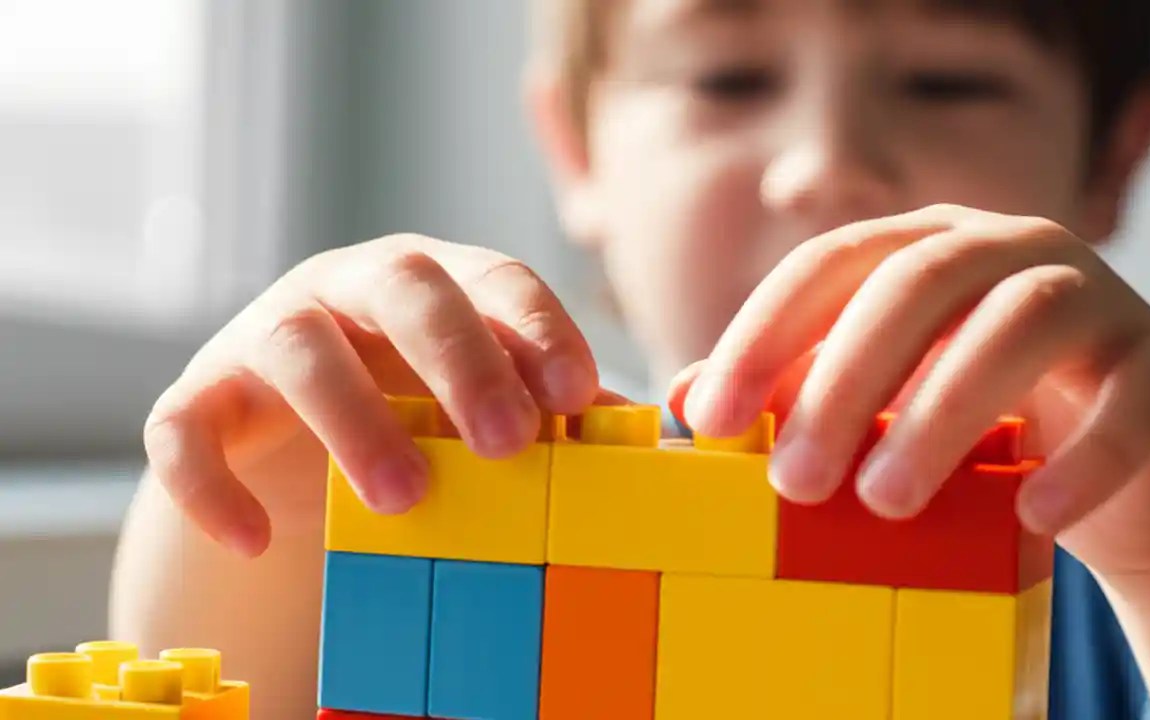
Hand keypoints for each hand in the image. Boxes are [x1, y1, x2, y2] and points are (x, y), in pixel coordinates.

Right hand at [144, 234, 610, 556]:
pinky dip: (211, 483)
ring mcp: (267, 336)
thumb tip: (641, 434)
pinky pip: (183, 428)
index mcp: (435, 283)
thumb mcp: (476, 405)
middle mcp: (348, 290)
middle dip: (461, 359)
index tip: (574, 396)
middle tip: (509, 443)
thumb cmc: (409, 415)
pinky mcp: (200, 397)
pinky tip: (255, 541)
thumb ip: (550, 412)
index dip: (537, 329)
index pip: (494, 277)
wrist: (281, 450)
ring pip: (298, 346)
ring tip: (405, 498)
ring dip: (353, 418)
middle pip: (403, 285)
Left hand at [671, 204, 1149, 577]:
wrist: (1114, 471)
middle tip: (793, 482)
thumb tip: (679, 395)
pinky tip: (1034, 512)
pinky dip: (1083, 459)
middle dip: (844, 380)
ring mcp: (1099, 299)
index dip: (764, 333)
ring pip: (1020, 322)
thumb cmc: (974, 427)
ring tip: (886, 500)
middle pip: (918, 282)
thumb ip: (791, 391)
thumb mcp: (877, 405)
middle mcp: (1011, 249)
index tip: (708, 418)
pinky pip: (1135, 401)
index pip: (830, 262)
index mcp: (927, 247)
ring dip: (944, 410)